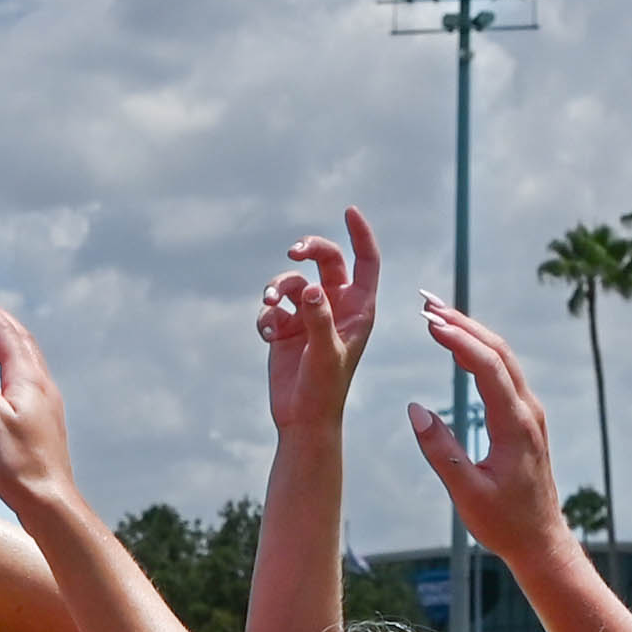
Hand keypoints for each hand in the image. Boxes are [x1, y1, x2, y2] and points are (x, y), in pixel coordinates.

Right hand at [0, 287, 88, 525]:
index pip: (2, 332)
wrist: (49, 501)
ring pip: (27, 352)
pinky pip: (29, 371)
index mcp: (27, 379)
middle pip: (19, 336)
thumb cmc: (15, 464)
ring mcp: (46, 399)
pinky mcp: (45, 415)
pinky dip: (12, 354)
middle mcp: (41, 383)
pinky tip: (6, 364)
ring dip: (6, 331)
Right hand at [261, 210, 382, 437]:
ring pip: (292, 281)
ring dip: (277, 286)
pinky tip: (266, 334)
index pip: (366, 261)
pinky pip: (272, 306)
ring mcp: (310, 316)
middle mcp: (336, 306)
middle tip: (294, 252)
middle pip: (325, 261)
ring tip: (268, 304)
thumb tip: (309, 288)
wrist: (302, 420)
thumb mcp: (327, 355)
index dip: (360, 234)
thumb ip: (319, 319)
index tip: (349, 211)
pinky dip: (266, 315)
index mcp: (359, 308)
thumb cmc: (325, 390)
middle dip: (308, 250)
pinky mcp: (286, 328)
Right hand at [401, 296, 568, 556]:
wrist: (541, 540)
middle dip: (462, 323)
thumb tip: (416, 409)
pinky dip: (478, 352)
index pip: (488, 367)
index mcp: (514, 425)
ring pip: (502, 358)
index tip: (429, 322)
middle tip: (427, 302)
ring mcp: (528, 413)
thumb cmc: (504, 523)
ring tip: (436, 314)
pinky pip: (502, 372)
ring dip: (471, 333)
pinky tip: (459, 345)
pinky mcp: (524, 419)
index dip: (459, 340)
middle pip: (498, 351)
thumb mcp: (467, 492)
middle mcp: (526, 411)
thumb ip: (441, 450)